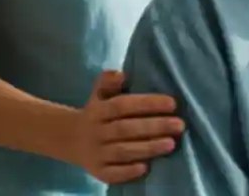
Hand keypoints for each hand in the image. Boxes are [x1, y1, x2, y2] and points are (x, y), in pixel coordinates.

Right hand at [67, 70, 184, 183]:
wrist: (69, 140)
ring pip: (122, 151)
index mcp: (97, 111)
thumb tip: (120, 74)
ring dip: (147, 148)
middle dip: (154, 127)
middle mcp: (96, 132)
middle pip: (125, 129)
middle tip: (179, 125)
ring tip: (171, 144)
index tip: (172, 104)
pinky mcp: (97, 171)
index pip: (122, 105)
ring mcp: (95, 153)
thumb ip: (108, 82)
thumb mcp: (99, 94)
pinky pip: (111, 174)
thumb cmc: (96, 113)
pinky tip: (146, 168)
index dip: (147, 104)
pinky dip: (127, 172)